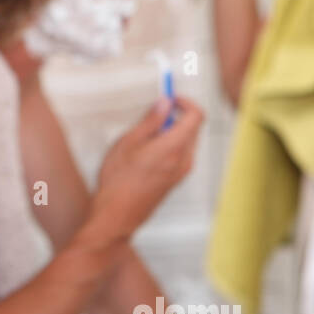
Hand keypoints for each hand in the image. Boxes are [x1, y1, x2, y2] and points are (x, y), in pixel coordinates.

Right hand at [79, 96, 203, 245]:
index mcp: (174, 147)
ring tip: (145, 135)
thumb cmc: (118, 182)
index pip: (196, 116)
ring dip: (172, 131)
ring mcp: (181, 172)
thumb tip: (165, 103)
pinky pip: (180, 154)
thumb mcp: (128, 142)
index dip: (185, 102)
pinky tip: (146, 151)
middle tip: (155, 112)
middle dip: (177, 115)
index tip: (170, 98)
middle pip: (193, 127)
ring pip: (186, 141)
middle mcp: (184, 160)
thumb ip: (150, 120)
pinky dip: (169, 145)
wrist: (117, 214)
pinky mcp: (176, 179)